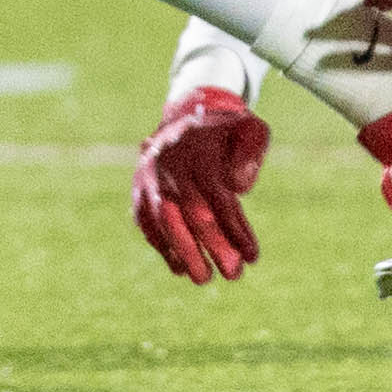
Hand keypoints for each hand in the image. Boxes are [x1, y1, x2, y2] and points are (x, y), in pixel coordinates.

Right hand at [131, 86, 269, 283]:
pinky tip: (179, 268)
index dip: (235, 229)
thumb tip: (240, 187)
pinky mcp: (139, 189)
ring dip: (183, 253)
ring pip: (164, 221)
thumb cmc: (227, 128)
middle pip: (190, 211)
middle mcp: (170, 163)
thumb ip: (250, 153)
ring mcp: (150, 177)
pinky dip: (161, 246)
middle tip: (233, 274)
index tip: (253, 257)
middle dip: (212, 246)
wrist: (189, 112)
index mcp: (198, 148)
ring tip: (203, 278)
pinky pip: (146, 222)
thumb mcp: (250, 130)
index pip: (217, 196)